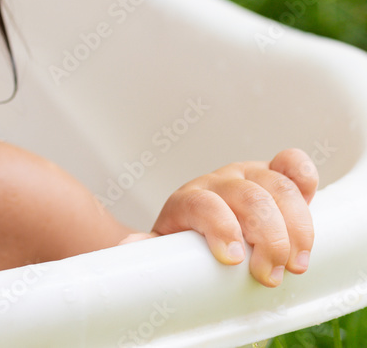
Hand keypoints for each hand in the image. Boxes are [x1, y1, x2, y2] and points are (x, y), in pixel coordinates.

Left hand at [149, 148, 316, 286]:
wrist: (196, 224)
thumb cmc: (182, 242)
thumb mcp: (162, 250)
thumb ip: (148, 249)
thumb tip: (127, 248)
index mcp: (188, 200)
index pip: (202, 204)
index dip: (220, 227)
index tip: (233, 259)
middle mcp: (219, 183)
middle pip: (247, 197)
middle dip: (266, 237)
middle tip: (270, 274)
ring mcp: (248, 176)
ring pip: (277, 186)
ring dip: (295, 225)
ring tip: (295, 263)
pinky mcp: (274, 178)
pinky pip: (292, 165)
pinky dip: (305, 177)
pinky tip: (312, 201)